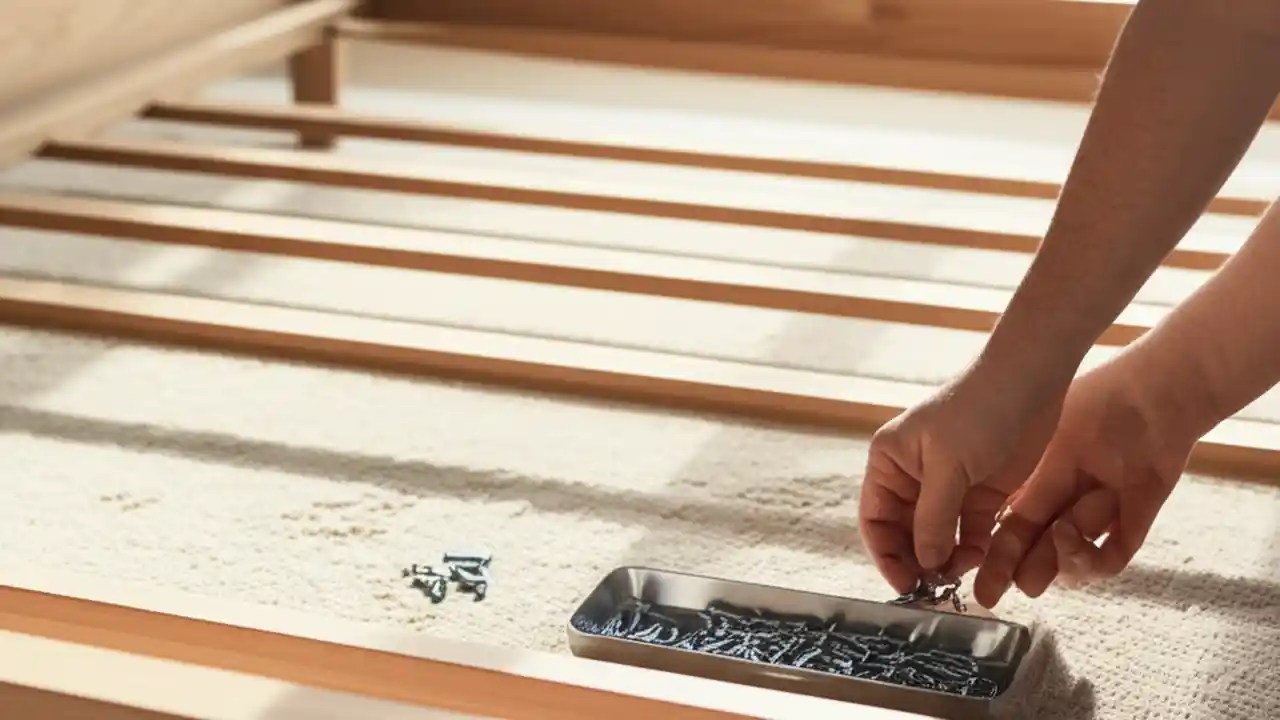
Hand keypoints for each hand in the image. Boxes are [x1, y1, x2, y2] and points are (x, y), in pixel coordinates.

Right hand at [859, 365, 1066, 593]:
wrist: (1030, 383)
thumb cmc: (977, 411)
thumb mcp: (948, 466)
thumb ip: (933, 519)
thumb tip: (925, 564)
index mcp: (889, 463)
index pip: (875, 519)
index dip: (886, 554)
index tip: (904, 585)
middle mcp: (912, 477)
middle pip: (905, 534)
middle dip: (918, 561)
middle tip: (937, 588)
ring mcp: (947, 487)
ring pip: (938, 538)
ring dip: (947, 559)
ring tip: (964, 571)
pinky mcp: (981, 494)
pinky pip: (970, 533)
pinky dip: (974, 551)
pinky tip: (983, 560)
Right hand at [972, 351, 1201, 607]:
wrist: (1150, 398)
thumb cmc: (1087, 409)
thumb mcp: (1037, 458)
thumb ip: (1011, 501)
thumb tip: (970, 539)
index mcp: (1034, 482)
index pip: (1008, 530)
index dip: (992, 559)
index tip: (976, 584)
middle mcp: (1063, 502)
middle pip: (1036, 552)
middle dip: (1018, 571)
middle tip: (994, 594)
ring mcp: (1097, 515)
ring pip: (1070, 562)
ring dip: (1059, 558)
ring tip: (1061, 534)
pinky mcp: (1131, 523)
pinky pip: (1109, 560)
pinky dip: (1090, 558)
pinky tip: (1081, 535)